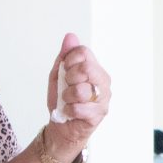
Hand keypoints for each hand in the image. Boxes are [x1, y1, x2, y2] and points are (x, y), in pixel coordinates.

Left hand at [44, 33, 108, 162]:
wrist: (62, 126)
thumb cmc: (63, 100)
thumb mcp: (58, 74)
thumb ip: (65, 56)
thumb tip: (70, 36)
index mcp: (95, 68)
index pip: (83, 52)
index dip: (69, 61)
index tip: (65, 71)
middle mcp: (103, 81)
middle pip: (86, 68)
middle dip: (69, 78)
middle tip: (67, 87)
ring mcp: (104, 98)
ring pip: (81, 90)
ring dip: (67, 97)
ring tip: (68, 101)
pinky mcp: (99, 114)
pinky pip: (78, 108)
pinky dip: (68, 110)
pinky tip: (70, 112)